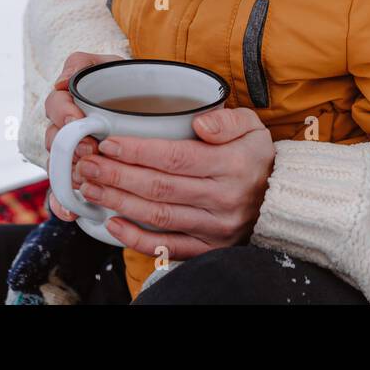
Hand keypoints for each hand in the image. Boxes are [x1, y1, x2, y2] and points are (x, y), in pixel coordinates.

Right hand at [45, 51, 124, 221]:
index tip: (79, 121)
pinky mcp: (78, 174)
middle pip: (54, 140)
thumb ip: (83, 64)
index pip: (55, 106)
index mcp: (68, 102)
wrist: (144, 102)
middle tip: (90, 151)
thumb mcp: (107, 65)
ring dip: (67, 174)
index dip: (64, 114)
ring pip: (57, 166)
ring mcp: (70, 153)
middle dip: (69, 147)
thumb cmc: (123, 81)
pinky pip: (63, 192)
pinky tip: (72, 213)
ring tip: (84, 182)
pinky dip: (63, 203)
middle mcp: (64, 129)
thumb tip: (61, 81)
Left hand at [72, 107, 275, 259]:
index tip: (109, 143)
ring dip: (118, 201)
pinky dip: (135, 238)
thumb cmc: (257, 157)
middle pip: (159, 187)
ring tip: (90, 187)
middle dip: (117, 175)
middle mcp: (223, 199)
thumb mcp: (253, 127)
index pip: (175, 157)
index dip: (138, 151)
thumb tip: (200, 123)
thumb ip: (227, 120)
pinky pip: (167, 247)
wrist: (281, 198)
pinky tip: (112, 222)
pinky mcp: (209, 248)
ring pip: (157, 216)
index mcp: (232, 165)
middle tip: (87, 164)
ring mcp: (215, 228)